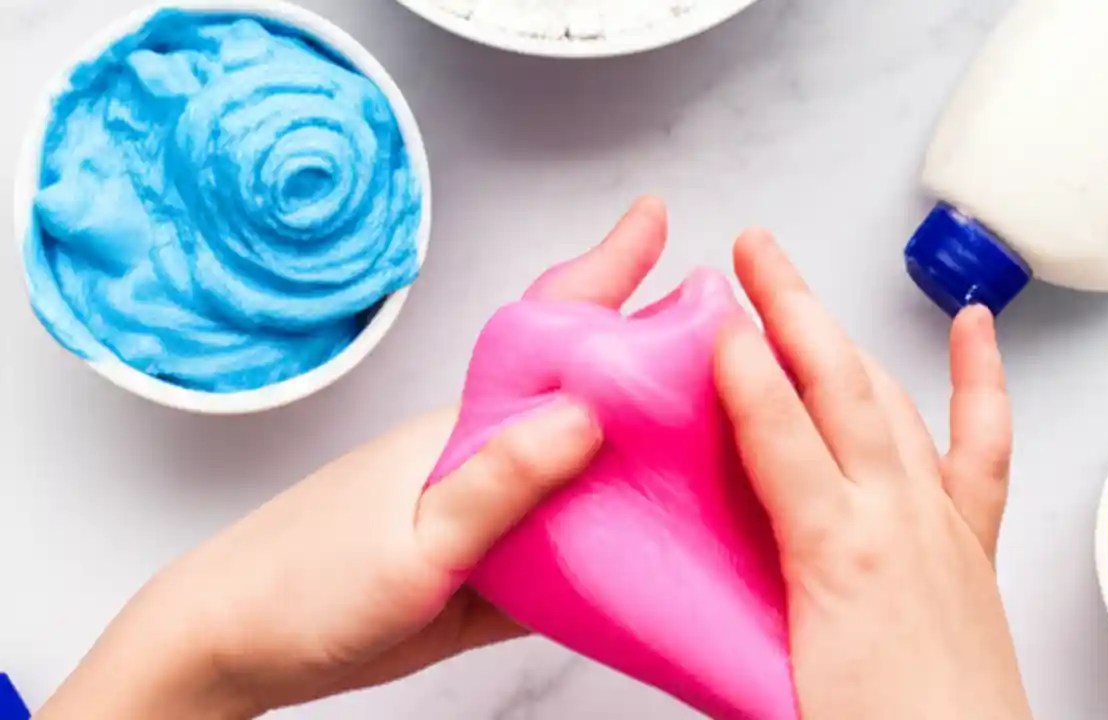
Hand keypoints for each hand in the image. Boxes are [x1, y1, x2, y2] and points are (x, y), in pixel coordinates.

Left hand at [38, 197, 669, 718]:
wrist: (243, 648)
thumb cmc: (303, 583)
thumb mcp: (412, 535)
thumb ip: (498, 481)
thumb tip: (586, 413)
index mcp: (471, 425)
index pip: (548, 330)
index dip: (605, 270)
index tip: (654, 220)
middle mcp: (493, 458)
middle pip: (592, 404)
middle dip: (661, 372)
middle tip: (737, 360)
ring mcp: (497, 514)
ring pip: (591, 478)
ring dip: (648, 470)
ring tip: (725, 462)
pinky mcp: (497, 571)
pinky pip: (574, 549)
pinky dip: (618, 550)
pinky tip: (656, 557)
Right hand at [714, 232, 1031, 719]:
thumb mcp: (769, 663)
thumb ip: (729, 593)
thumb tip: (674, 564)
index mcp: (839, 553)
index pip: (778, 429)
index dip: (740, 366)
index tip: (711, 313)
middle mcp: (896, 518)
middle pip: (837, 386)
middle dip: (790, 306)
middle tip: (752, 254)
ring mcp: (939, 519)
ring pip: (892, 399)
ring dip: (846, 337)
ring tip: (807, 295)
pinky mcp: (970, 538)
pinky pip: (984, 443)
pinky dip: (980, 380)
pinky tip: (974, 329)